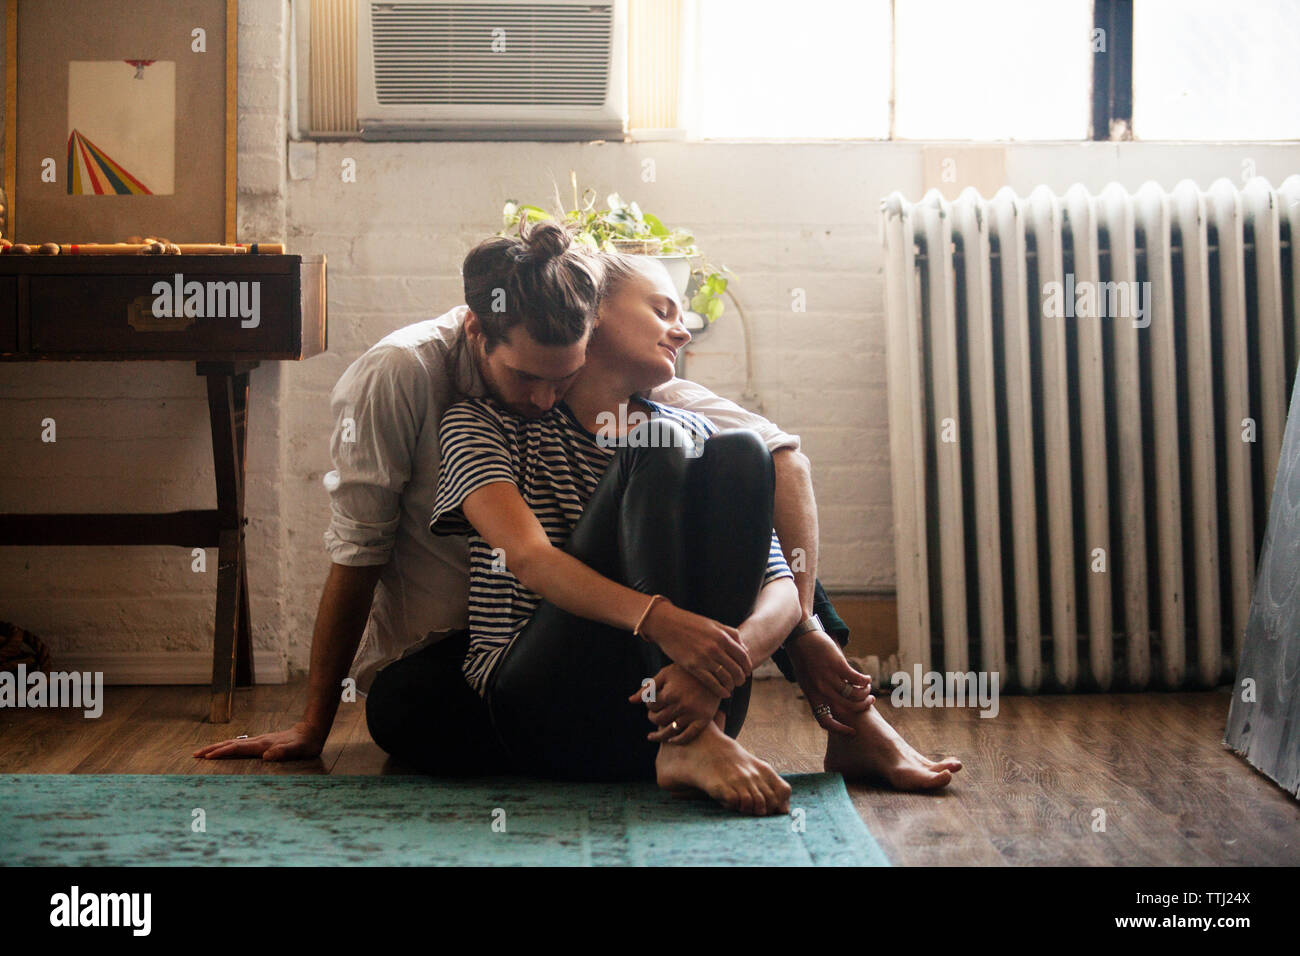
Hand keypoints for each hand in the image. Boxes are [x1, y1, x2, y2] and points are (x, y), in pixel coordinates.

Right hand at [192, 721, 327, 760]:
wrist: (311, 730)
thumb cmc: (306, 744)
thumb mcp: (298, 750)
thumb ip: (284, 752)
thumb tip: (268, 756)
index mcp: (263, 745)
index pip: (238, 749)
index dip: (222, 752)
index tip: (207, 757)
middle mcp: (258, 741)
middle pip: (231, 744)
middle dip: (213, 749)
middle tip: (195, 754)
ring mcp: (259, 740)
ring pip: (234, 743)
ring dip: (218, 747)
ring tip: (204, 752)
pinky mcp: (262, 742)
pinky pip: (240, 744)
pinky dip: (228, 747)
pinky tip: (225, 749)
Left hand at [628, 663, 721, 744]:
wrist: (714, 672)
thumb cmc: (685, 672)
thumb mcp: (665, 674)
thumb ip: (648, 688)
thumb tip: (630, 701)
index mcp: (670, 693)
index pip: (650, 705)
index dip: (649, 704)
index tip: (652, 702)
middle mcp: (681, 705)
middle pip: (658, 719)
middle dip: (653, 717)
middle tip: (654, 715)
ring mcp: (693, 714)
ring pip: (670, 731)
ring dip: (660, 735)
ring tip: (653, 736)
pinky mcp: (704, 720)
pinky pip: (687, 736)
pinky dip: (677, 740)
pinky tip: (670, 740)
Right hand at [638, 599, 750, 696]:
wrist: (667, 624)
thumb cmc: (691, 623)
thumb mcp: (714, 624)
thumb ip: (731, 634)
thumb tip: (745, 649)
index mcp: (722, 636)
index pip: (743, 656)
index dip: (748, 666)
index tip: (747, 672)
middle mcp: (715, 648)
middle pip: (736, 669)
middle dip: (741, 678)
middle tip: (740, 682)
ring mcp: (704, 658)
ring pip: (726, 677)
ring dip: (732, 685)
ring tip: (732, 687)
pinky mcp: (693, 666)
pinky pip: (711, 683)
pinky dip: (721, 690)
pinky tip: (724, 694)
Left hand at [787, 630, 872, 734]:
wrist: (800, 637)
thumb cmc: (804, 658)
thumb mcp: (806, 680)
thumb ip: (817, 692)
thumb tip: (829, 704)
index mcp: (812, 695)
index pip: (825, 721)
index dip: (839, 730)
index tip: (853, 731)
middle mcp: (820, 690)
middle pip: (846, 708)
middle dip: (862, 707)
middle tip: (870, 701)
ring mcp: (828, 678)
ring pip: (854, 695)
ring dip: (865, 693)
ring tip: (867, 688)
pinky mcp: (837, 665)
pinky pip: (857, 680)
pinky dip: (865, 681)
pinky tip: (867, 678)